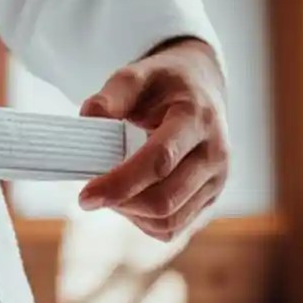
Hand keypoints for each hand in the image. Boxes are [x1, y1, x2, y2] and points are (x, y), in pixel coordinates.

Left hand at [77, 38, 228, 241]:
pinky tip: (130, 200)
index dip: (119, 184)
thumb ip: (114, 93)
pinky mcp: (210, 199)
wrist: (203, 87)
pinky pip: (173, 228)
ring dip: (131, 215)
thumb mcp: (139, 73)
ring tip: (111, 192)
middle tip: (89, 195)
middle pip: (164, 201)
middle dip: (120, 203)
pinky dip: (145, 222)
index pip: (159, 162)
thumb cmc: (167, 83)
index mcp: (197, 120)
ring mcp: (216, 181)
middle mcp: (214, 155)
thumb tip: (89, 117)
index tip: (85, 196)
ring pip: (168, 221)